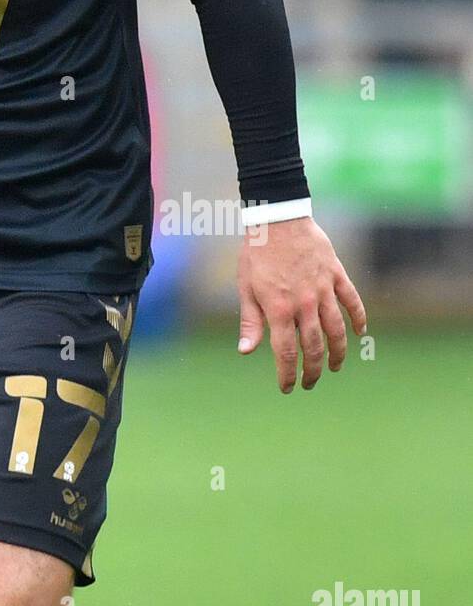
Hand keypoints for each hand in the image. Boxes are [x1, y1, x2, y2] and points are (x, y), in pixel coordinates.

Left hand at [237, 216, 366, 392]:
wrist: (277, 218)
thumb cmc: (256, 252)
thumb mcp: (246, 286)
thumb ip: (250, 321)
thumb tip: (245, 352)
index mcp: (278, 309)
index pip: (286, 353)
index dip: (288, 374)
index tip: (288, 387)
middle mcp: (303, 304)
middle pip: (313, 347)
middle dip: (312, 370)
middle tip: (310, 383)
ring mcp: (323, 290)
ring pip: (337, 330)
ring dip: (338, 353)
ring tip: (335, 367)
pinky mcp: (336, 275)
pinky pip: (352, 301)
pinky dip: (358, 318)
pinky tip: (359, 332)